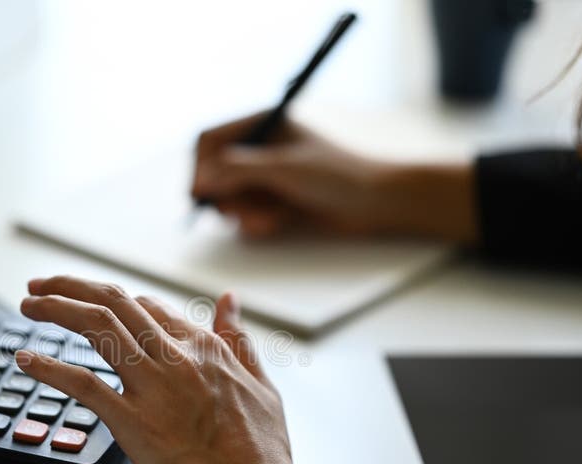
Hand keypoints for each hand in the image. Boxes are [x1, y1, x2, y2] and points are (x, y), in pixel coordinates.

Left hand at [15, 276, 292, 463]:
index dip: (111, 298)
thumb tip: (229, 301)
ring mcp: (151, 386)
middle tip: (41, 285)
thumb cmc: (260, 452)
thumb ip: (239, 340)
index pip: (146, 306)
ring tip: (29, 305)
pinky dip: (49, 367)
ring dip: (55, 308)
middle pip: (113, 302)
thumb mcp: (260, 383)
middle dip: (71, 286)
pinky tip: (26, 360)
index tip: (90, 300)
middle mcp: (174, 357)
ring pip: (96, 325)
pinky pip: (83, 383)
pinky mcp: (132, 421)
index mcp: (203, 348)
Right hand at [193, 114, 477, 242]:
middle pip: (214, 172)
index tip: (202, 193)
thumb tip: (201, 182)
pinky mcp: (275, 200)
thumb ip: (238, 171)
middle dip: (226, 196)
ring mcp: (267, 175)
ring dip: (244, 212)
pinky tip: (279, 223)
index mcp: (262, 122)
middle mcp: (260, 147)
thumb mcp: (285, 167)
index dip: (201, 166)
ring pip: (229, 198)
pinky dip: (257, 223)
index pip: (210, 140)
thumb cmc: (340, 174)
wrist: (380, 203)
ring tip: (270, 219)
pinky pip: (246, 215)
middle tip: (240, 212)